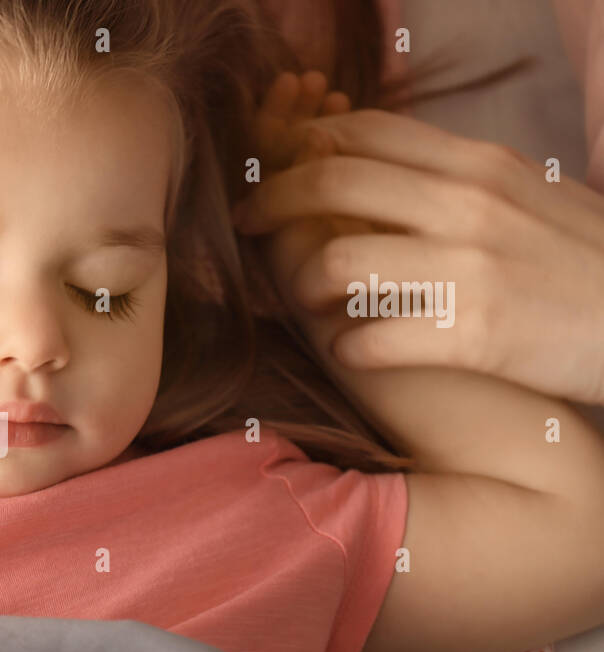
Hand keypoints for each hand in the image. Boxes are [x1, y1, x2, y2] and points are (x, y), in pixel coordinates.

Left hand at [233, 106, 603, 406]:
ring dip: (301, 285)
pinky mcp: (472, 336)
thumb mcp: (528, 196)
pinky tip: (350, 352)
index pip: (361, 133)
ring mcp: (469, 269)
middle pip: (329, 183)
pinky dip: (345, 348)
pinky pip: (369, 340)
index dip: (297, 147)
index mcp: (478, 165)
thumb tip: (378, 170)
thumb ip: (455, 181)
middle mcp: (468, 205)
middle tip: (246, 226)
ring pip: (335, 262)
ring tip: (305, 302)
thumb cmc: (585, 264)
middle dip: (269, 203)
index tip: (270, 170)